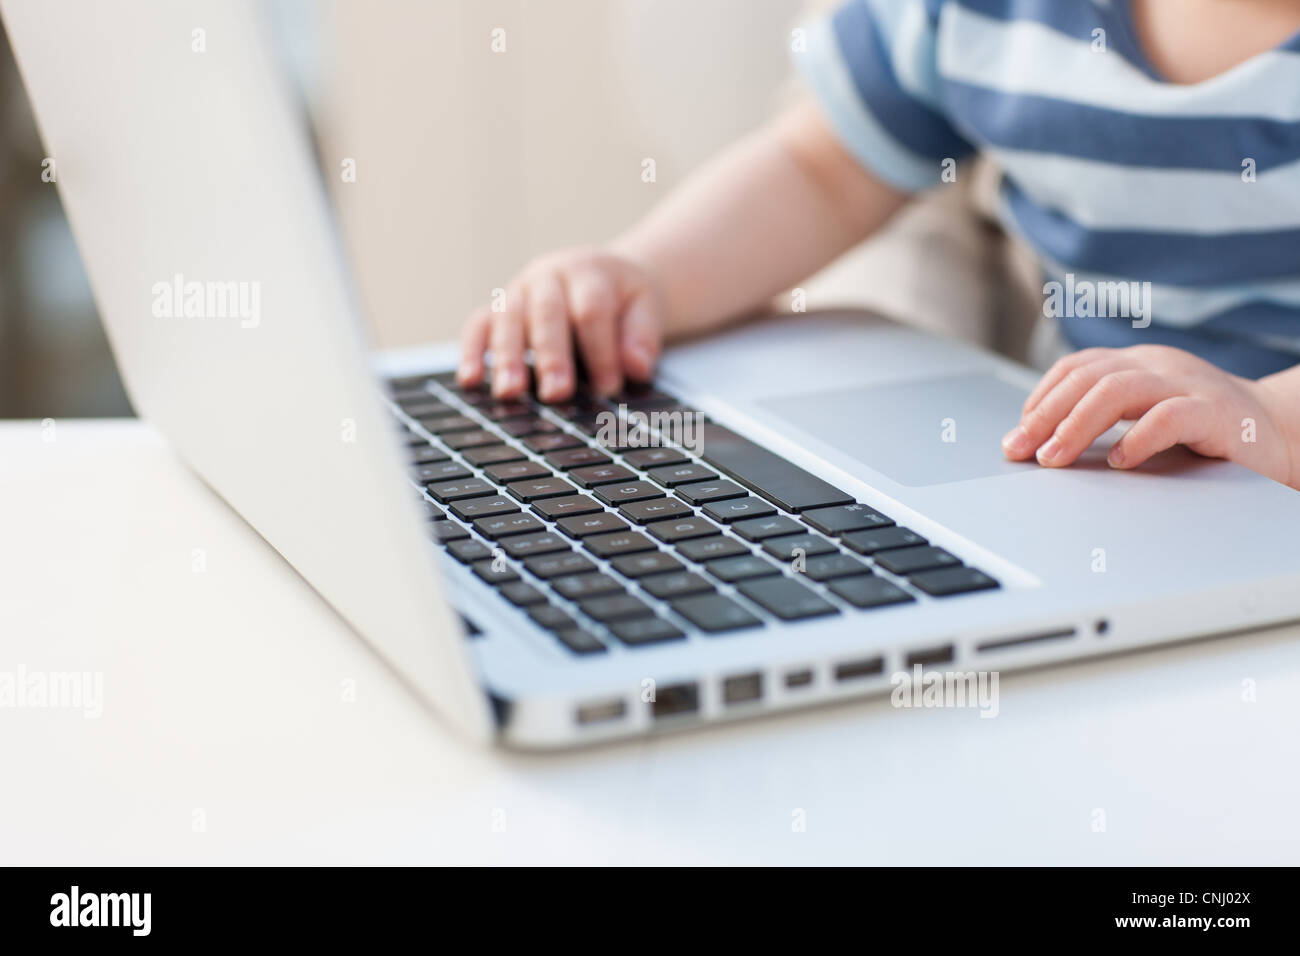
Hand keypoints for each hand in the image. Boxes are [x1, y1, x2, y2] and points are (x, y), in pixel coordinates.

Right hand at [457, 248, 665, 401]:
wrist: (602, 274)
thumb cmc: (622, 301)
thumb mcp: (644, 310)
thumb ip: (642, 338)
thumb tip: (636, 368)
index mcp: (589, 273)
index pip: (591, 311)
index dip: (600, 350)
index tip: (608, 387)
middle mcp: (549, 278)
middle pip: (547, 314)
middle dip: (551, 356)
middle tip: (556, 393)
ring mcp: (519, 292)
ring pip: (508, 319)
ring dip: (507, 357)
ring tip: (511, 392)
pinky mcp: (497, 309)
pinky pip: (477, 325)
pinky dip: (470, 351)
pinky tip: (470, 381)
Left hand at [1002, 345, 1293, 483]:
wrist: (1283, 435)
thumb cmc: (1204, 435)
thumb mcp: (1145, 419)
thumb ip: (1101, 424)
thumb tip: (1036, 447)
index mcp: (1138, 363)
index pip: (1076, 369)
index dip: (1040, 400)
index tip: (1015, 437)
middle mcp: (1159, 365)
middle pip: (1087, 377)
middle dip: (1046, 416)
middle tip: (1021, 451)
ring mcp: (1188, 384)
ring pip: (1118, 389)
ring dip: (1076, 425)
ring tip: (1053, 458)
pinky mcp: (1216, 413)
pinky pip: (1170, 416)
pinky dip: (1138, 438)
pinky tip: (1119, 462)